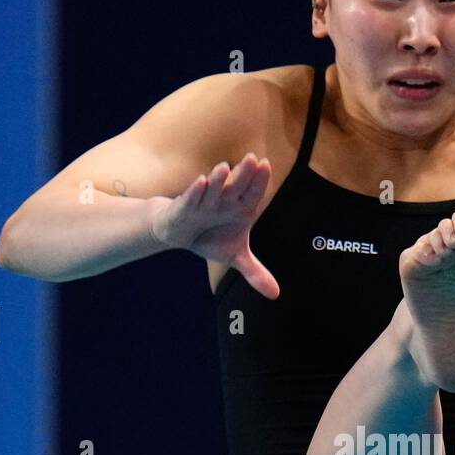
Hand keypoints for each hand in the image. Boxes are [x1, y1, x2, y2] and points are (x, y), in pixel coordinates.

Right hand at [150, 154, 278, 298]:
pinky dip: (195, 192)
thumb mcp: (234, 256)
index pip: (252, 193)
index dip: (259, 181)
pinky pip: (190, 199)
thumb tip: (275, 294)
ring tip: (225, 167)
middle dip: (243, 174)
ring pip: (212, 189)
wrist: (180, 234)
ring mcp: (203, 202)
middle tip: (253, 159)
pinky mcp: (184, 208)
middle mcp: (222, 201)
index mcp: (238, 208)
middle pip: (235, 186)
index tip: (265, 165)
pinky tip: (200, 182)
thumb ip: (255, 272)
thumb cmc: (210, 236)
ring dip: (218, 179)